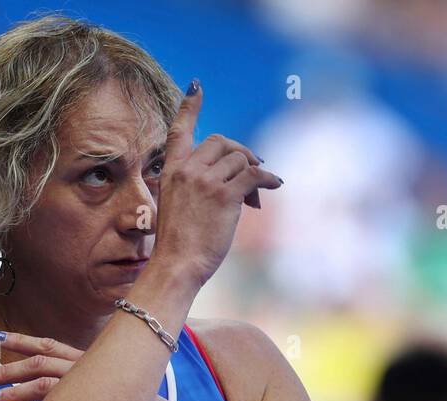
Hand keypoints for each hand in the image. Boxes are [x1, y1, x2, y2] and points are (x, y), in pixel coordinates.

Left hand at [0, 331, 198, 400]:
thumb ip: (80, 393)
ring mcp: (93, 391)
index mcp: (89, 363)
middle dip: (7, 366)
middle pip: (40, 361)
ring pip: (44, 384)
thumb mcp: (105, 397)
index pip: (50, 345)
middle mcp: (89, 372)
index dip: (22, 340)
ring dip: (13, 392)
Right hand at [150, 80, 282, 289]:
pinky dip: (268, 179)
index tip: (196, 87)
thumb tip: (239, 181)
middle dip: (240, 153)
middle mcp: (187, 171)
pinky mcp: (224, 196)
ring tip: (252, 201)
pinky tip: (275, 185)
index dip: (189, 108)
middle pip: (221, 142)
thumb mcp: (177, 209)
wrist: (175, 267)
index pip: (179, 131)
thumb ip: (197, 188)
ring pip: (240, 160)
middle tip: (250, 171)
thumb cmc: (178, 247)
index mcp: (171, 172)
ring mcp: (205, 182)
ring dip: (252, 175)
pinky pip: (254, 176)